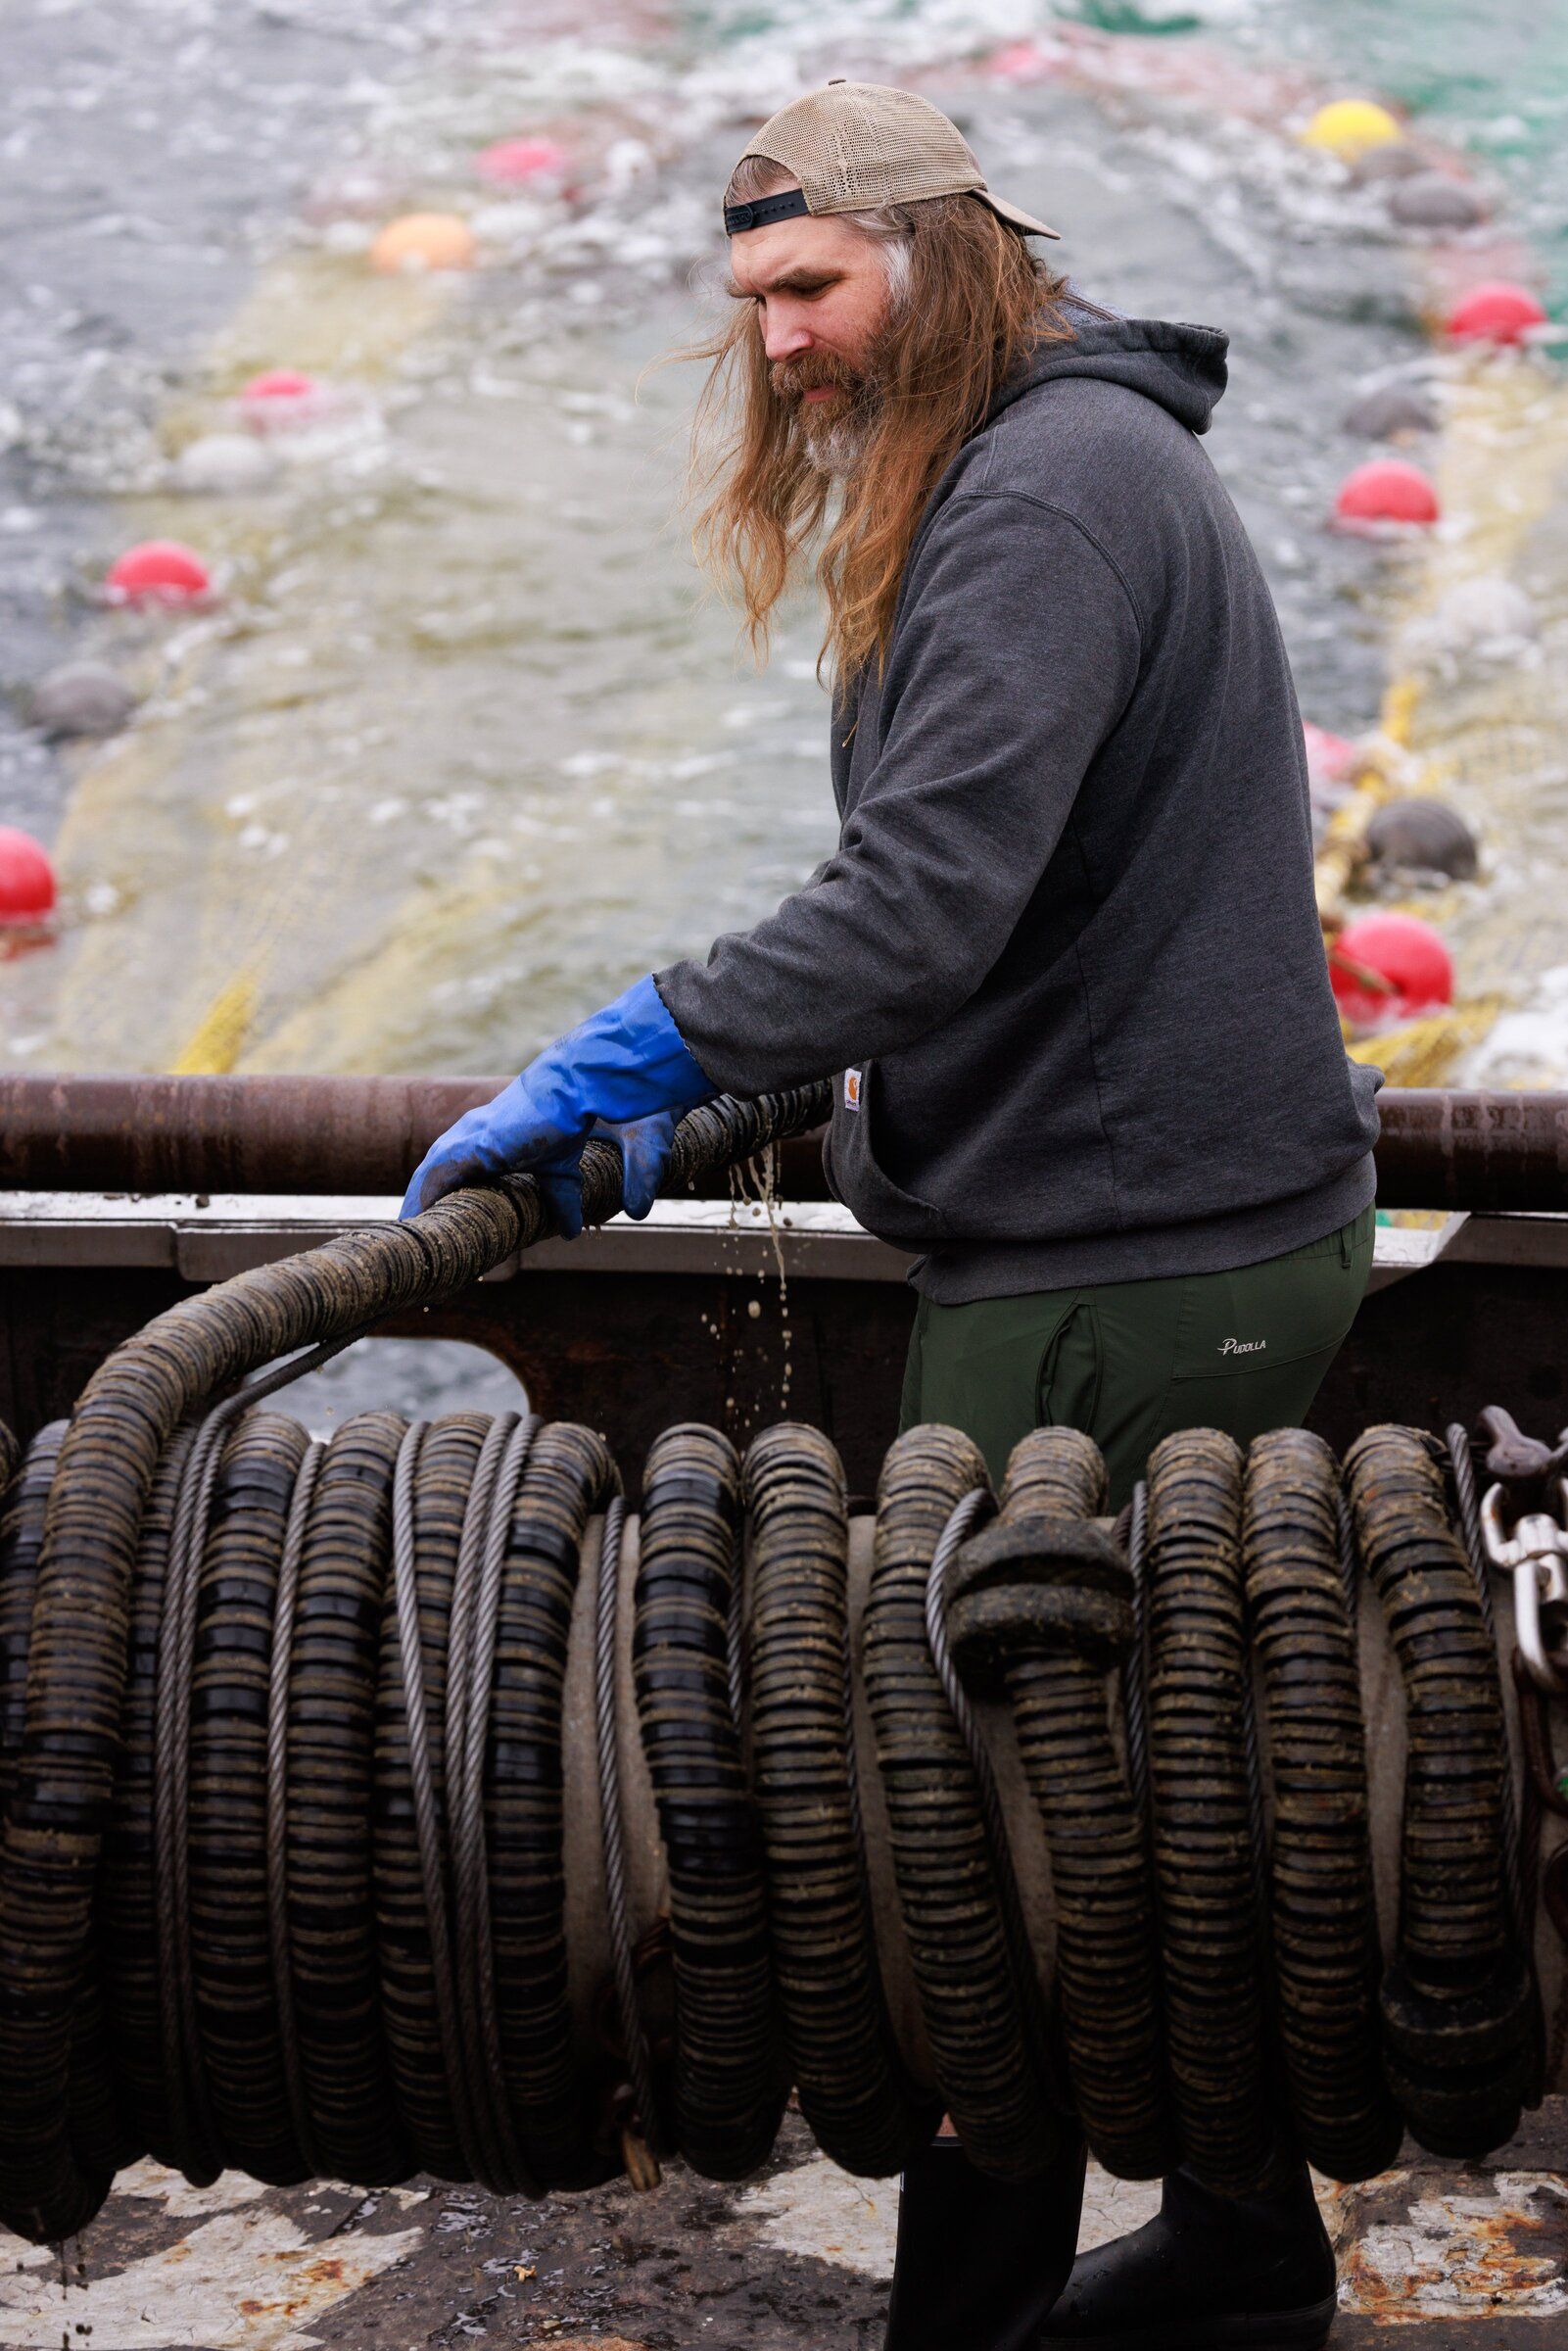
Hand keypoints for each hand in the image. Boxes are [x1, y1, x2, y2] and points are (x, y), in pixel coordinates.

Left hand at [398, 975, 710, 1223]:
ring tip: (415, 1230)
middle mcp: (500, 1129)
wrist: (603, 1077)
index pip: (508, 1166)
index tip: (524, 1229)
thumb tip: (638, 1211)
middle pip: (459, 1166)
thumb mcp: (634, 1148)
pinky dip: (422, 1197)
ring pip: (439, 1171)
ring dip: (426, 1199)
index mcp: (530, 1128)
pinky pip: (436, 1175)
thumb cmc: (620, 1099)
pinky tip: (414, 1220)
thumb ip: (634, 1178)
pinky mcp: (477, 1141)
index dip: (511, 1199)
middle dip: (447, 1197)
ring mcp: (483, 1132)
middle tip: (441, 1231)